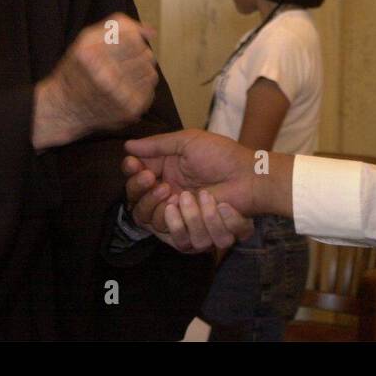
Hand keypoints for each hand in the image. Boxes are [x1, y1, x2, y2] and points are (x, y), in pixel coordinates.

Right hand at [32, 14, 157, 148]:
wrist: (66, 108)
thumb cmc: (77, 70)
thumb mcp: (86, 39)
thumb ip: (118, 26)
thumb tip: (151, 31)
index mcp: (92, 55)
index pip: (134, 38)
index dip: (132, 39)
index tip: (123, 45)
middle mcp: (105, 76)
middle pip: (146, 55)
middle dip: (138, 55)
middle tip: (123, 62)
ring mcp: (119, 96)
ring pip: (151, 72)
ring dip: (141, 72)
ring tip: (124, 75)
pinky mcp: (130, 110)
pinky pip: (151, 90)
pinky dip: (141, 88)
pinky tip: (126, 88)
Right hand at [122, 129, 260, 231]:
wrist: (248, 176)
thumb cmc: (221, 155)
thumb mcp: (187, 142)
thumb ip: (157, 145)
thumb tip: (127, 146)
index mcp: (164, 171)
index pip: (135, 179)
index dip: (131, 174)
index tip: (134, 165)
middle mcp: (167, 194)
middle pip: (136, 204)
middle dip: (141, 191)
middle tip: (154, 180)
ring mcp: (179, 213)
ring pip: (150, 221)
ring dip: (159, 205)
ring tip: (177, 192)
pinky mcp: (192, 228)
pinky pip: (174, 234)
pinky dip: (183, 218)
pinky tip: (193, 202)